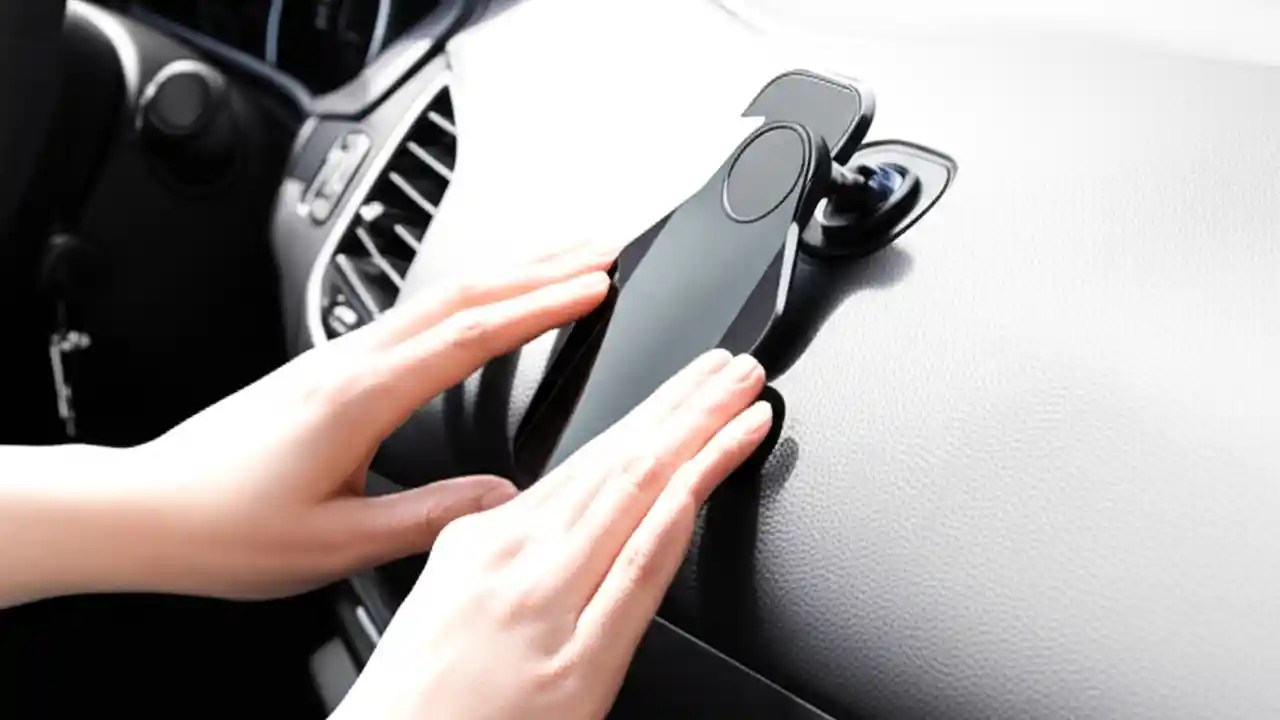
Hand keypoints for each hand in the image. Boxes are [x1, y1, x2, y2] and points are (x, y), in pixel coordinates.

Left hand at [71, 242, 613, 601]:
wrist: (148, 510)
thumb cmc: (226, 530)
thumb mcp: (335, 543)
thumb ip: (427, 516)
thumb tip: (503, 496)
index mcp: (359, 398)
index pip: (471, 335)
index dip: (541, 306)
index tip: (595, 286)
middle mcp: (350, 361)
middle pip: (463, 291)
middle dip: (541, 263)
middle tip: (602, 248)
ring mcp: (337, 354)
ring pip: (439, 293)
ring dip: (509, 270)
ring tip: (563, 259)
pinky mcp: (329, 364)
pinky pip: (415, 311)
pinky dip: (470, 294)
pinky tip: (488, 301)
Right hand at [334, 349, 772, 719]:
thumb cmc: (415, 700)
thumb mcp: (443, 597)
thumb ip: (499, 548)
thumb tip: (543, 512)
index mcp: (483, 540)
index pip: (586, 459)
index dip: (649, 413)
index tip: (688, 385)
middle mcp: (518, 561)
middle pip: (619, 462)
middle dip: (685, 406)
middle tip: (733, 367)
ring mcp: (552, 607)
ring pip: (635, 495)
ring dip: (698, 438)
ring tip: (742, 400)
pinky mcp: (580, 664)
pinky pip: (638, 571)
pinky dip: (677, 512)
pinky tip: (707, 472)